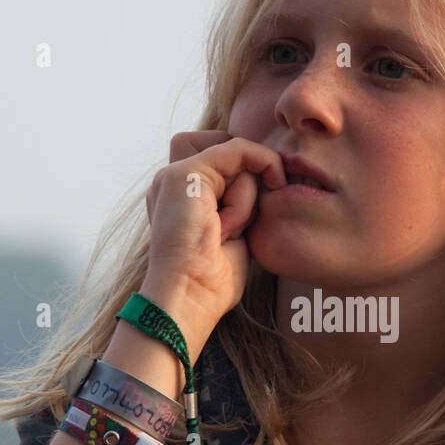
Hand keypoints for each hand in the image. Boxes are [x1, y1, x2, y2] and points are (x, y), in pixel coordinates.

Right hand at [143, 131, 286, 331]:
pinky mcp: (185, 172)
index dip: (246, 175)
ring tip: (228, 230)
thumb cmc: (214, 279)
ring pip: (235, 154)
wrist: (190, 295)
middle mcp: (174, 182)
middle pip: (227, 150)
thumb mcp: (235, 232)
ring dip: (248, 192)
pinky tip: (268, 187)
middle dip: (246, 178)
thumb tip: (270, 181)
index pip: (222, 162)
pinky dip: (261, 165)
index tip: (261, 209)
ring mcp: (174, 174)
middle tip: (236, 226)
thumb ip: (241, 202)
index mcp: (181, 197)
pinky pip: (239, 150)